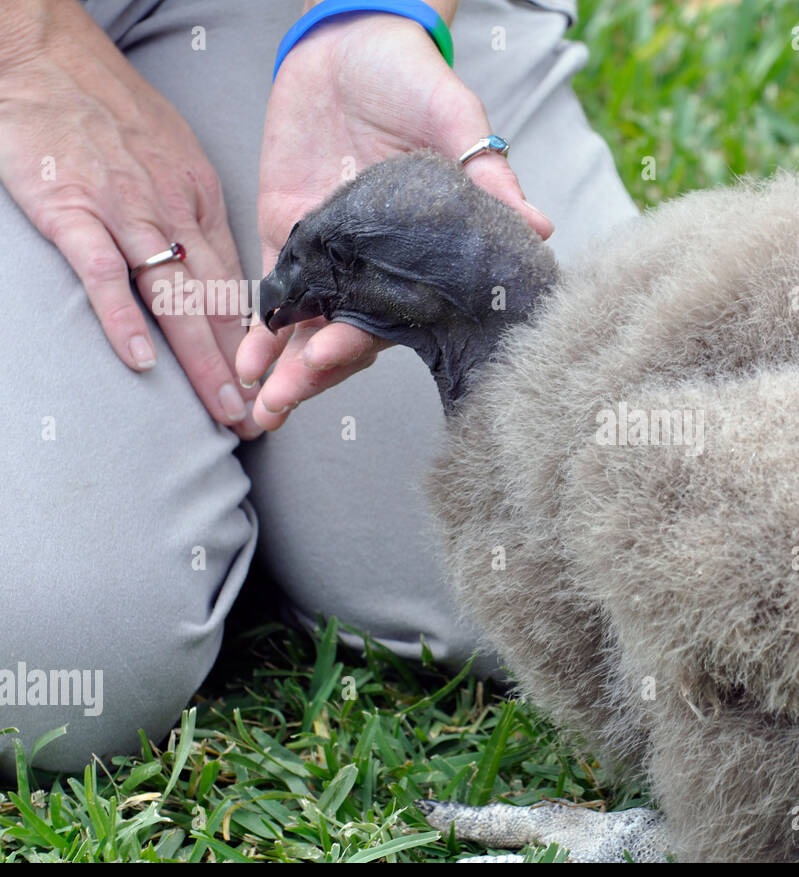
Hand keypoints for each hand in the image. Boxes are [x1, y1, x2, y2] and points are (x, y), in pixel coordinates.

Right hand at [0, 0, 261, 437]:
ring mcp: (124, 211)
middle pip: (218, 302)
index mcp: (202, 201)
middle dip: (244, 366)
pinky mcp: (73, 208)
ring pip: (176, 297)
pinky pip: (104, 271)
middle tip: (262, 418)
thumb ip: (193, 211)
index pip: (238, 284)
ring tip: (223, 409)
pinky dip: (123, 317)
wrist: (42, 53)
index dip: (259, 341)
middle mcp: (175, 211)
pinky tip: (143, 361)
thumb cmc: (105, 105)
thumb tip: (212, 265)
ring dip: (202, 359)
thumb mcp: (173, 155)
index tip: (274, 383)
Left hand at [236, 8, 552, 431]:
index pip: (393, 312)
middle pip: (344, 333)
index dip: (362, 338)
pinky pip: (272, 287)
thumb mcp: (455, 119)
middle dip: (311, 374)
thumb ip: (488, 174)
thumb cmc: (414, 79)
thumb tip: (539, 226)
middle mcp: (377, 264)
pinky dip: (257, 324)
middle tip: (281, 405)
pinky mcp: (292, 229)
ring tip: (258, 405)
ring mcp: (332, 253)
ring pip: (305, 323)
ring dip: (281, 367)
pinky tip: (241, 361)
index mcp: (420, 252)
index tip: (334, 358)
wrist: (356, 41)